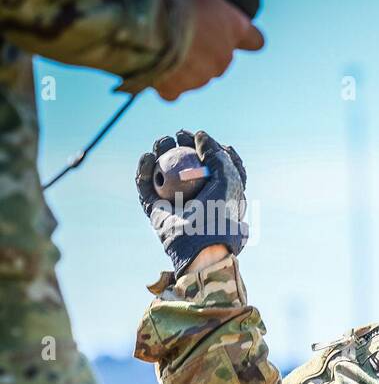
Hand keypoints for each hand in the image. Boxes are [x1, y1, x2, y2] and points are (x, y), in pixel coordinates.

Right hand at [136, 130, 248, 273]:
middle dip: (182, 147)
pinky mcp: (156, 211)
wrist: (201, 249)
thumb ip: (218, 156)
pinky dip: (144, 170)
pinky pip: (146, 187)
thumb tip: (201, 134)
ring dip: (161, 153)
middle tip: (178, 135)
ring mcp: (176, 205)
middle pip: (188, 166)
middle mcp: (198, 199)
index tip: (201, 136)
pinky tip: (147, 156)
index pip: (216, 166)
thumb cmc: (220, 216)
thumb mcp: (229, 181)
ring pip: (164, 173)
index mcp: (222, 195)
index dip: (209, 148)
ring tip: (162, 142)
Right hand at [152, 0, 264, 101]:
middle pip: (220, 58)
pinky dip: (165, 81)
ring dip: (182, 64)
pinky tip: (153, 66)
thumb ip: (202, 7)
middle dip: (204, 50)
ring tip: (160, 44)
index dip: (246, 38)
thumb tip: (194, 10)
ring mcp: (204, 75)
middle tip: (181, 33)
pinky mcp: (179, 89)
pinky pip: (174, 88)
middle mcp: (225, 56)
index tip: (238, 36)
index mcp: (235, 27)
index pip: (254, 39)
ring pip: (197, 73)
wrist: (144, 22)